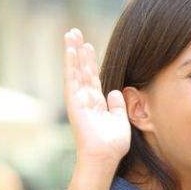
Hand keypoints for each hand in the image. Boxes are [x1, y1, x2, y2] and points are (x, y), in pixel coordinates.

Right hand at [63, 29, 129, 167]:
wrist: (104, 156)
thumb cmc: (113, 145)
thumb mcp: (120, 120)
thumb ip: (117, 105)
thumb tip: (115, 91)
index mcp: (97, 103)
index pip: (92, 77)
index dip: (90, 62)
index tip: (88, 46)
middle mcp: (86, 99)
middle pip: (82, 70)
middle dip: (79, 51)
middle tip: (75, 33)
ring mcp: (79, 99)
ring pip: (75, 70)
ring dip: (73, 51)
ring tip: (71, 34)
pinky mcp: (74, 101)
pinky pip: (72, 78)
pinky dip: (71, 63)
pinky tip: (70, 49)